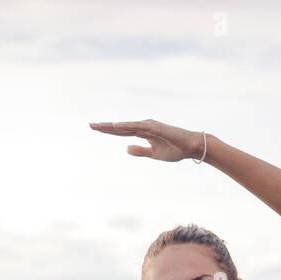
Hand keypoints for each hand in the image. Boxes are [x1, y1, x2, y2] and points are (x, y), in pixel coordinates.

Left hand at [89, 119, 203, 161]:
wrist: (190, 148)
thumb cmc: (174, 149)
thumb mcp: (153, 154)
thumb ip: (140, 151)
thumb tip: (125, 149)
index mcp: (143, 133)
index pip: (122, 132)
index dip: (108, 131)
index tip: (95, 129)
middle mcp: (144, 127)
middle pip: (121, 127)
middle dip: (106, 127)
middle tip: (90, 125)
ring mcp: (149, 126)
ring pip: (127, 126)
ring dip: (113, 126)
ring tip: (99, 126)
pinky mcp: (155, 128)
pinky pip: (137, 127)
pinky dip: (126, 126)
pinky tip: (116, 126)